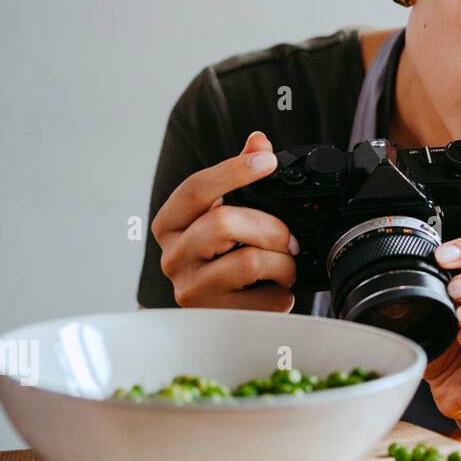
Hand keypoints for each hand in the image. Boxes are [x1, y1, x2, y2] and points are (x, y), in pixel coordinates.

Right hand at [151, 130, 298, 310]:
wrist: (214, 313)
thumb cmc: (220, 256)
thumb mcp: (222, 213)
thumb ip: (237, 176)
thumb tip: (258, 141)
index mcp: (170, 224)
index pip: (195, 189)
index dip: (233, 170)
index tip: (268, 160)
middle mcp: (173, 257)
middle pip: (223, 224)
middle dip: (270, 226)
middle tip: (290, 238)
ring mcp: (191, 290)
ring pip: (248, 262)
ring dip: (282, 262)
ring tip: (286, 265)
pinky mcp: (217, 318)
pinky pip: (265, 298)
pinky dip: (284, 291)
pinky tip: (278, 289)